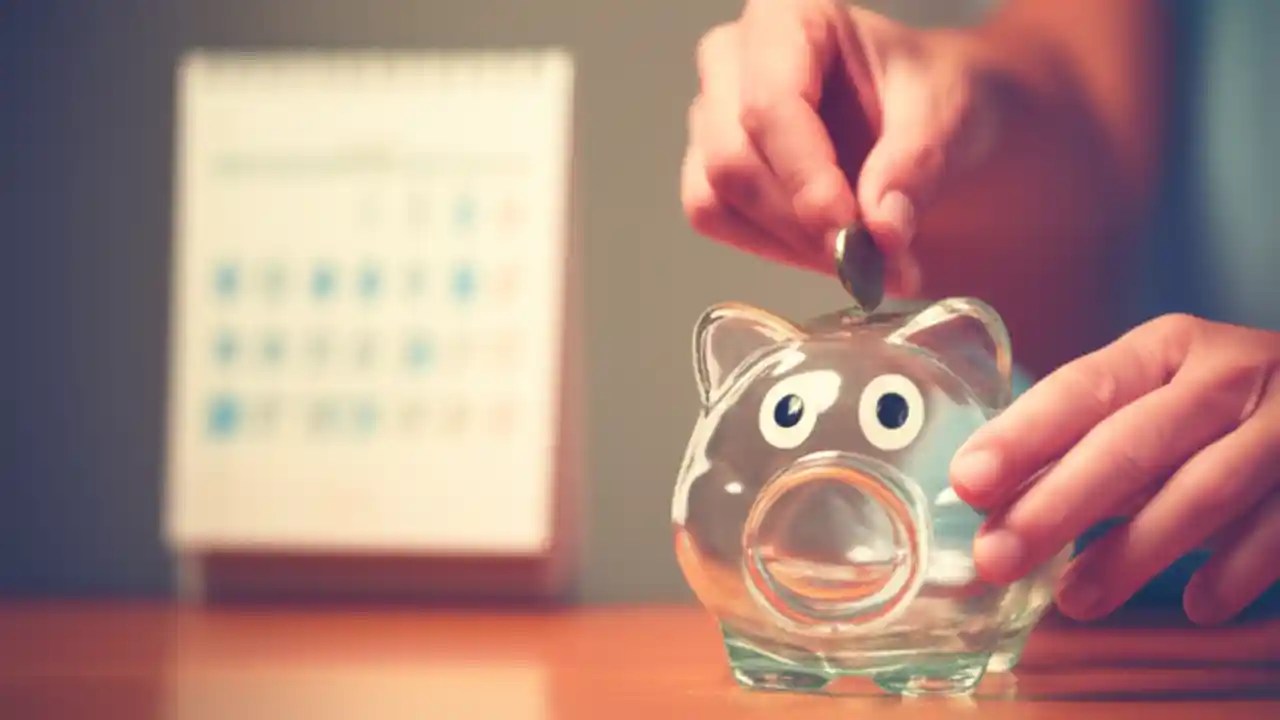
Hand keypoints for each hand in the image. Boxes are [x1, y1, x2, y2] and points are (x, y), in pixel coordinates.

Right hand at [680, 0, 1006, 291]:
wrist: (926, 126)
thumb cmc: (931, 97)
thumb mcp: (947, 116)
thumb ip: (914, 167)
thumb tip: (882, 233)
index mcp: (787, 19)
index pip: (771, 106)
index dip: (805, 177)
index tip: (850, 231)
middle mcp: (733, 59)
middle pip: (733, 159)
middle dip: (800, 223)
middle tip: (868, 264)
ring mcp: (711, 116)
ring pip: (715, 197)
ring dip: (788, 245)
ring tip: (863, 263)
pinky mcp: (708, 169)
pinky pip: (715, 220)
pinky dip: (773, 250)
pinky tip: (828, 252)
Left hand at [950, 313, 1279, 623]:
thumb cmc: (1224, 413)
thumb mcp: (1155, 409)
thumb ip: (1084, 448)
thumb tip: (991, 502)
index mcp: (1166, 349)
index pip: (1082, 389)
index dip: (1023, 436)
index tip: (970, 481)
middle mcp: (1228, 375)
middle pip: (1133, 442)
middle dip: (1058, 505)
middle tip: (998, 557)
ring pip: (1204, 491)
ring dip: (1133, 553)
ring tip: (1074, 600)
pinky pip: (1279, 532)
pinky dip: (1234, 572)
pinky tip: (1196, 606)